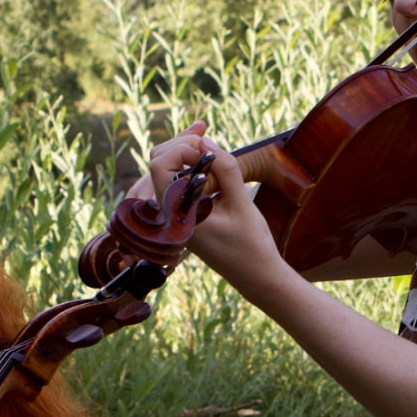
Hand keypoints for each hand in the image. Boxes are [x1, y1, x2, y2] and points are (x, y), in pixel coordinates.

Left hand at [146, 121, 283, 286]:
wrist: (257, 276)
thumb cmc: (251, 244)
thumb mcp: (241, 202)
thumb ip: (224, 168)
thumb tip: (204, 141)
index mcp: (178, 213)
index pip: (160, 165)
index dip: (182, 148)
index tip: (210, 152)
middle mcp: (171, 214)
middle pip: (159, 162)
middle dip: (182, 146)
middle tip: (210, 143)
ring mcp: (176, 214)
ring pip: (168, 170)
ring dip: (188, 155)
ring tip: (214, 153)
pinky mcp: (186, 214)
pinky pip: (180, 182)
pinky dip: (193, 168)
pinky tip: (213, 163)